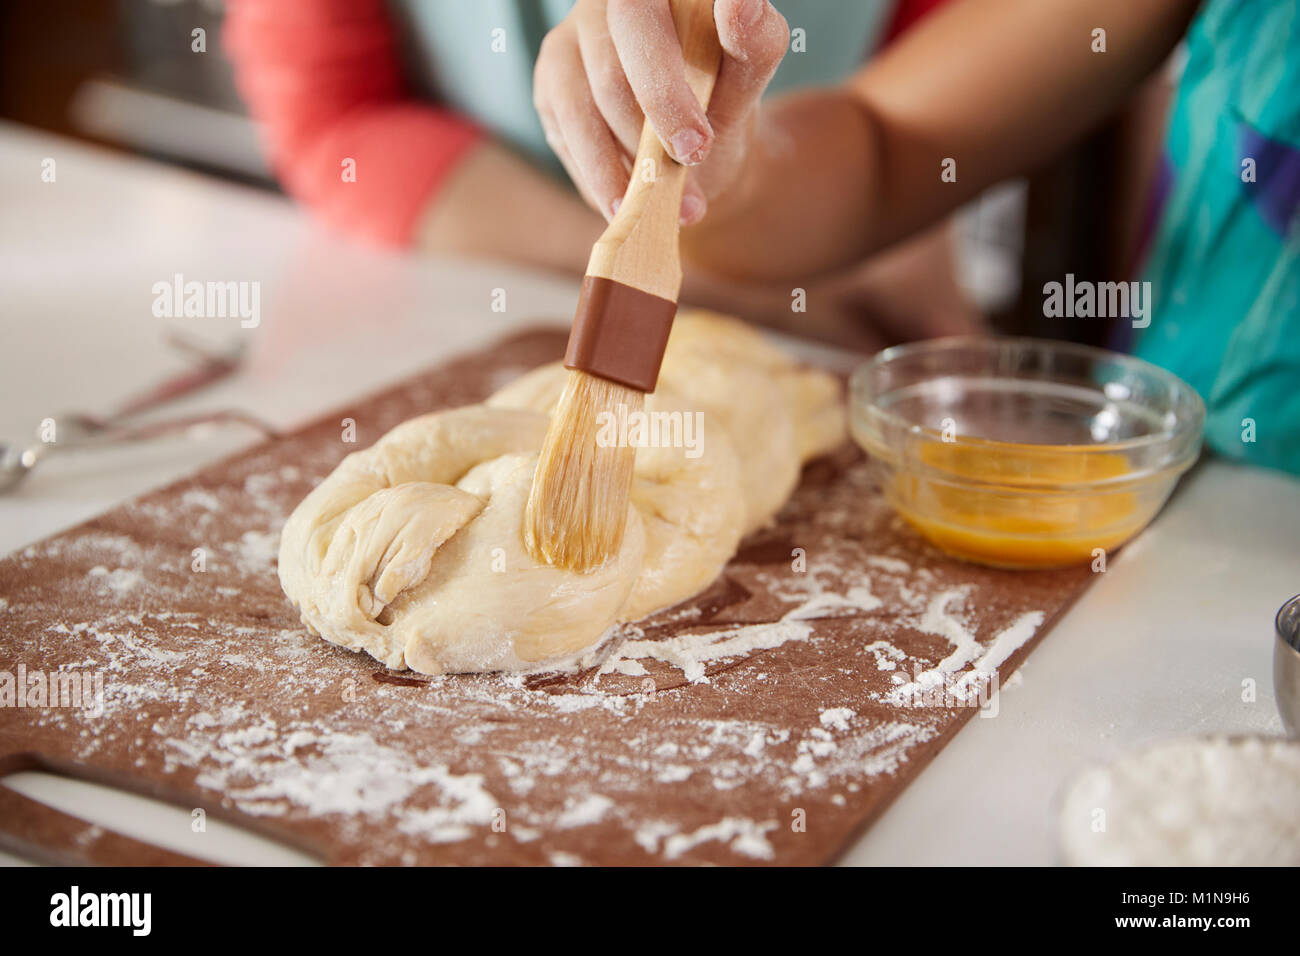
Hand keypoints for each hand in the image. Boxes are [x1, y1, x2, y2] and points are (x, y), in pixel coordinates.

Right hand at [534, 0, 787, 224]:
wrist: (696, 148)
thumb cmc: (722, 100)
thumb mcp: (748, 76)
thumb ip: (753, 40)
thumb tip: (741, 0)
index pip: (640, 19)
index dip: (665, 88)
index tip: (698, 143)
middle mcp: (604, 3)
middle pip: (612, 73)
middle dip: (652, 135)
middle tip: (692, 168)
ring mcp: (569, 41)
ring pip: (583, 109)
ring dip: (628, 168)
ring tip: (671, 205)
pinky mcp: (550, 84)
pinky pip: (566, 135)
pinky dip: (601, 178)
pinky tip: (631, 203)